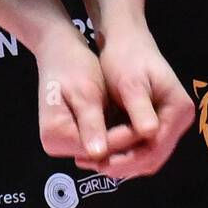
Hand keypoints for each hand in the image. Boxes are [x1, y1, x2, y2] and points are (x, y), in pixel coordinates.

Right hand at [35, 24, 146, 164]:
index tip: (147, 129)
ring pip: (102, 152)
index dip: (123, 141)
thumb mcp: (85, 93)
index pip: (97, 150)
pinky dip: (118, 137)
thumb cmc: (72, 67)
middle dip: (126, 144)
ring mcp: (63, 143)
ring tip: (149, 129)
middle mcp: (55, 145)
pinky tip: (137, 127)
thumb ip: (91, 123)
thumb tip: (98, 154)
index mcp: (54, 136)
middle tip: (154, 130)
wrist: (60, 52)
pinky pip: (100, 144)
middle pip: (99, 155)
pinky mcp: (73, 136)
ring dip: (125, 142)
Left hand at [73, 24, 194, 178]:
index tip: (102, 161)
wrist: (125, 39)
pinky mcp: (157, 124)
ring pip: (147, 156)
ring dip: (122, 163)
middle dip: (124, 165)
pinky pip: (142, 148)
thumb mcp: (130, 83)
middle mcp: (179, 119)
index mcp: (179, 109)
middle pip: (154, 156)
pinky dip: (123, 155)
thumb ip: (139, 109)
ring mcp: (169, 123)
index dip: (129, 158)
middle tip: (94, 166)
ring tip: (93, 163)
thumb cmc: (127, 56)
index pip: (156, 146)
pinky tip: (102, 155)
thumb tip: (148, 134)